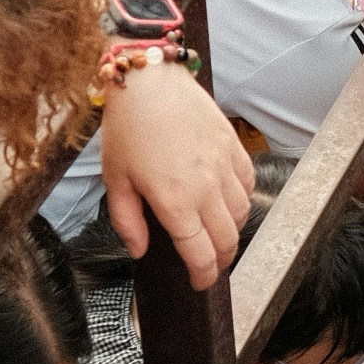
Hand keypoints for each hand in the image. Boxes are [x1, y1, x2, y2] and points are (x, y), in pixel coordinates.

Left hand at [100, 58, 251, 286]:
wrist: (149, 80)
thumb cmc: (127, 128)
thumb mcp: (115, 179)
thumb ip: (127, 221)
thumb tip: (140, 251)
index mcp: (174, 202)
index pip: (200, 254)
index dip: (203, 276)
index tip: (200, 284)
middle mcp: (205, 188)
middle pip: (227, 240)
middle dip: (220, 260)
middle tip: (209, 265)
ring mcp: (223, 167)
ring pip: (242, 214)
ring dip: (232, 231)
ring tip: (216, 233)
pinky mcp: (233, 147)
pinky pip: (248, 184)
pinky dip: (242, 200)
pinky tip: (226, 200)